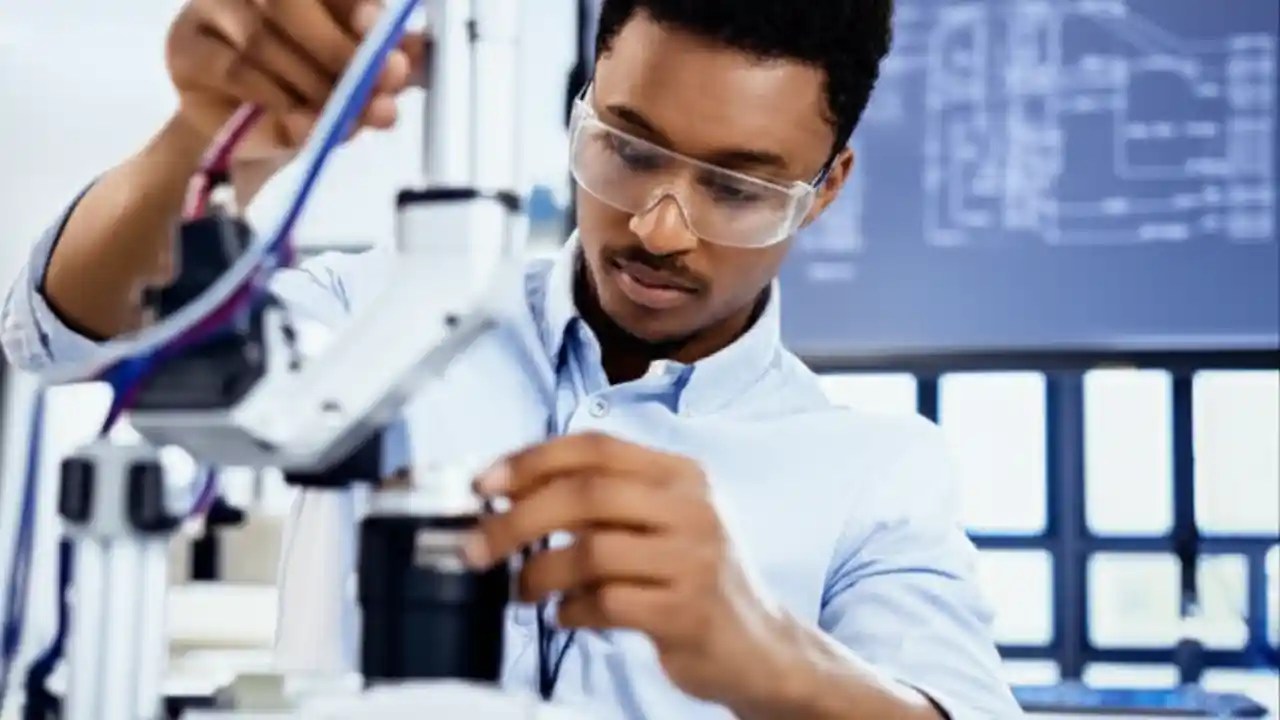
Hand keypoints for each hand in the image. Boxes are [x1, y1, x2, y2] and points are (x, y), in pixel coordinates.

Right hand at [164, 0, 425, 160]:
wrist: (250, 138)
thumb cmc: (309, 93)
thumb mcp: (357, 81)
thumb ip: (383, 66)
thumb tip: (414, 53)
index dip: (359, 8)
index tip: (387, 44)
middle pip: (287, 1)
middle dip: (337, 51)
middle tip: (373, 92)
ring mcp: (211, 9)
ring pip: (262, 40)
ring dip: (310, 86)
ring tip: (339, 118)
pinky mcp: (186, 48)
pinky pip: (234, 70)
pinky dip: (274, 100)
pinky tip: (301, 122)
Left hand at [466, 432, 795, 709]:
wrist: (758, 646)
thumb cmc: (693, 578)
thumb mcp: (664, 521)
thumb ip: (604, 500)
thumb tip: (510, 492)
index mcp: (682, 474)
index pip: (595, 447)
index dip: (531, 460)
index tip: (484, 484)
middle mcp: (692, 508)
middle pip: (585, 494)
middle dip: (517, 519)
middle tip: (477, 546)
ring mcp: (694, 560)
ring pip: (590, 551)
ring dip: (537, 572)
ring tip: (522, 590)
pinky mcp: (686, 612)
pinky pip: (606, 603)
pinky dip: (570, 610)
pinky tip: (565, 615)